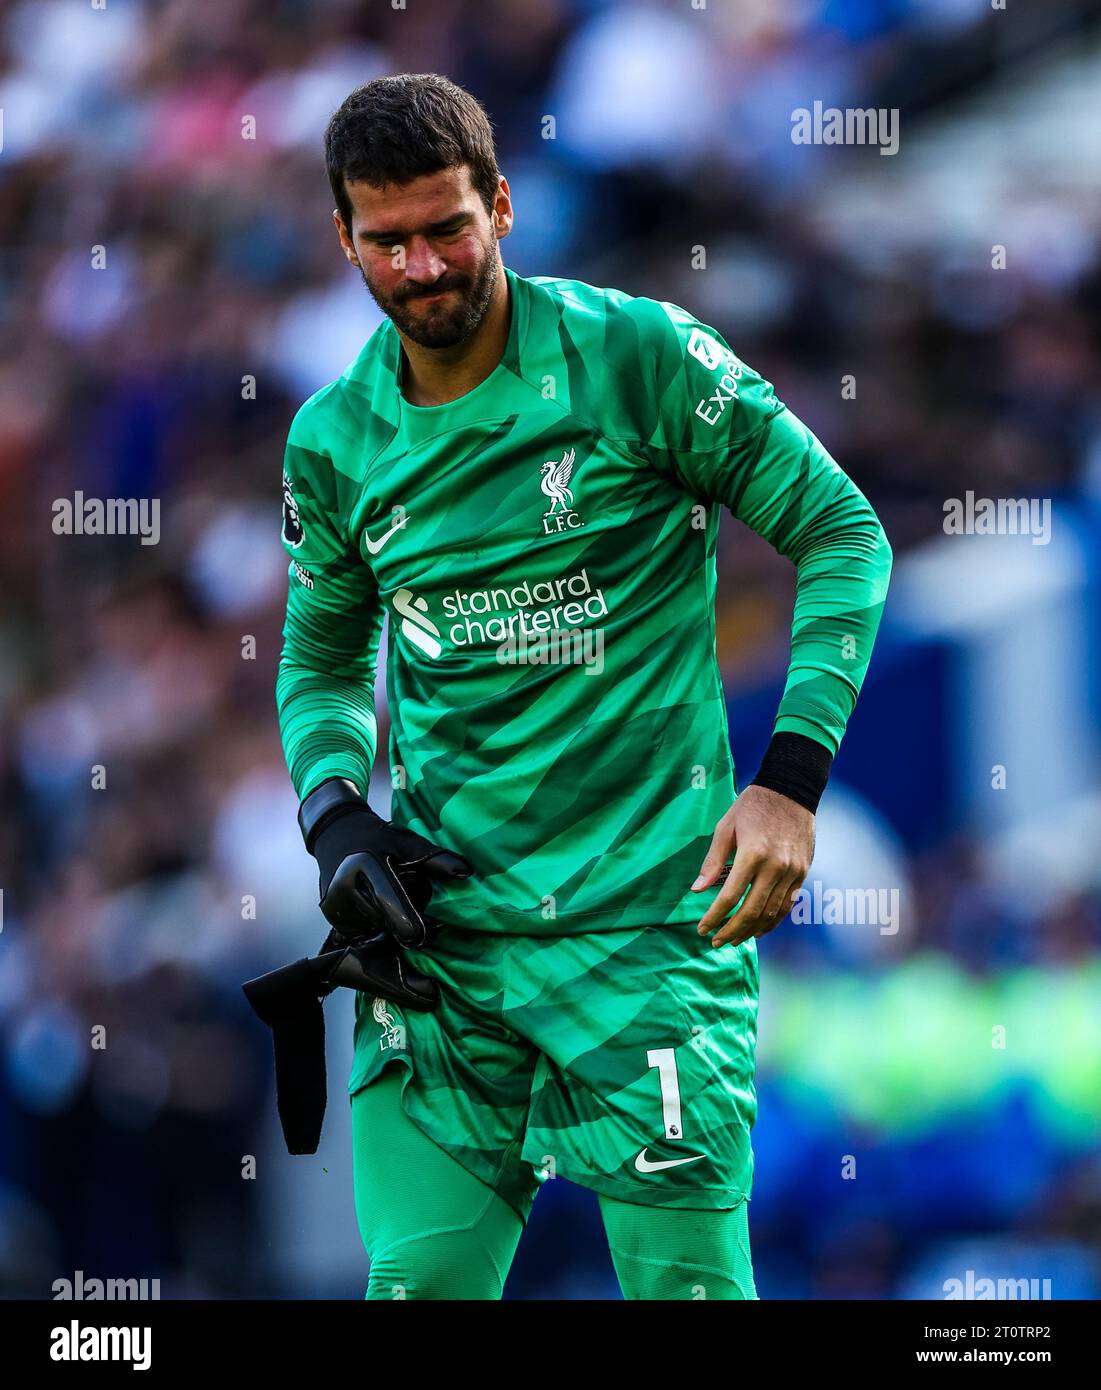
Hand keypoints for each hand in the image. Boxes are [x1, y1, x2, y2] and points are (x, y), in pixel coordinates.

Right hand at [311, 803, 471, 947]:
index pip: (392, 905)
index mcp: (367, 864)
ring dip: (390, 926)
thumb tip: (466, 872)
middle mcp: (346, 886)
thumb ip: (436, 859)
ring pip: (375, 930)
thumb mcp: (408, 843)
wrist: (337, 834)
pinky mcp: (331, 915)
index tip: (427, 933)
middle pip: (387, 922)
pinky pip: (363, 933)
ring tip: (392, 903)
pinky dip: (376, 928)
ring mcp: (335, 903)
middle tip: (414, 910)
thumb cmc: (379, 839)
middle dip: (405, 922)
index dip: (413, 925)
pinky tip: (378, 911)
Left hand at [691, 785, 814, 947]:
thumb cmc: (753, 806)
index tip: (702, 929)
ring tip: (734, 939)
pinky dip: (772, 921)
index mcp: (752, 854)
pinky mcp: (802, 873)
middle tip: (715, 942)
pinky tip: (758, 929)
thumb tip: (697, 890)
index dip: (714, 917)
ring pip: (771, 913)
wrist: (792, 790)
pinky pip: (787, 905)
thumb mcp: (726, 827)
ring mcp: (792, 872)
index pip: (730, 896)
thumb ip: (713, 861)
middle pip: (752, 911)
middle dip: (731, 930)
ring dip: (751, 930)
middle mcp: (775, 867)